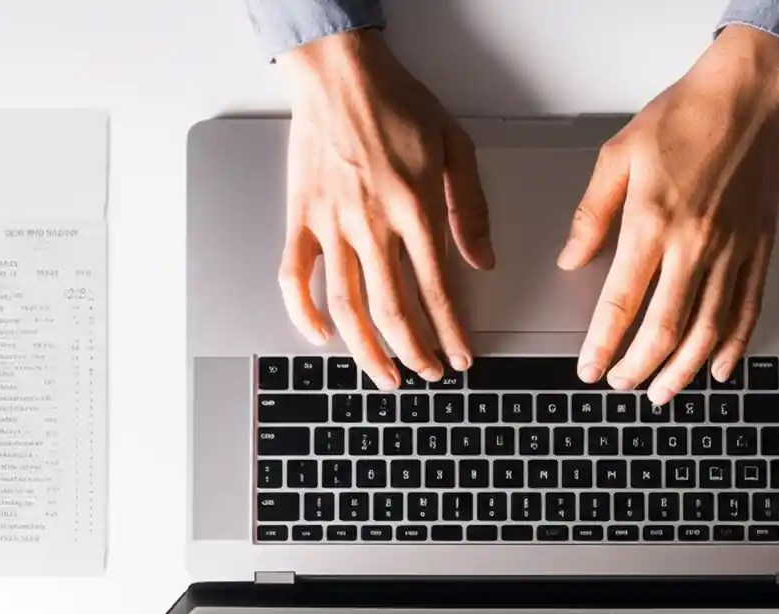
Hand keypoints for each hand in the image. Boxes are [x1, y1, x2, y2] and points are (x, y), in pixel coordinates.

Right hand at [277, 30, 492, 389]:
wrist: (339, 73)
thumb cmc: (396, 103)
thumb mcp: (456, 147)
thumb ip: (471, 209)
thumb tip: (483, 261)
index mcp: (416, 208)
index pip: (437, 290)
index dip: (451, 333)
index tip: (461, 357)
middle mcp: (373, 224)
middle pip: (393, 310)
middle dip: (415, 352)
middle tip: (428, 374)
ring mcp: (332, 224)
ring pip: (346, 306)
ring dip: (367, 350)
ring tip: (385, 375)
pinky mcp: (301, 217)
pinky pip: (294, 276)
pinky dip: (302, 313)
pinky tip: (320, 336)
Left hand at [557, 26, 778, 404]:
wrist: (747, 95)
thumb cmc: (685, 116)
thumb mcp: (617, 156)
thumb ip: (592, 214)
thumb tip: (572, 259)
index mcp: (652, 222)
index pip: (621, 303)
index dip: (603, 345)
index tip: (589, 368)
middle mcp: (695, 244)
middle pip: (665, 329)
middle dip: (640, 367)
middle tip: (621, 384)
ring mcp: (732, 250)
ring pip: (709, 330)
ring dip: (684, 370)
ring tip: (663, 391)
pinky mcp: (759, 248)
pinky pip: (748, 309)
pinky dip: (735, 346)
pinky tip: (720, 367)